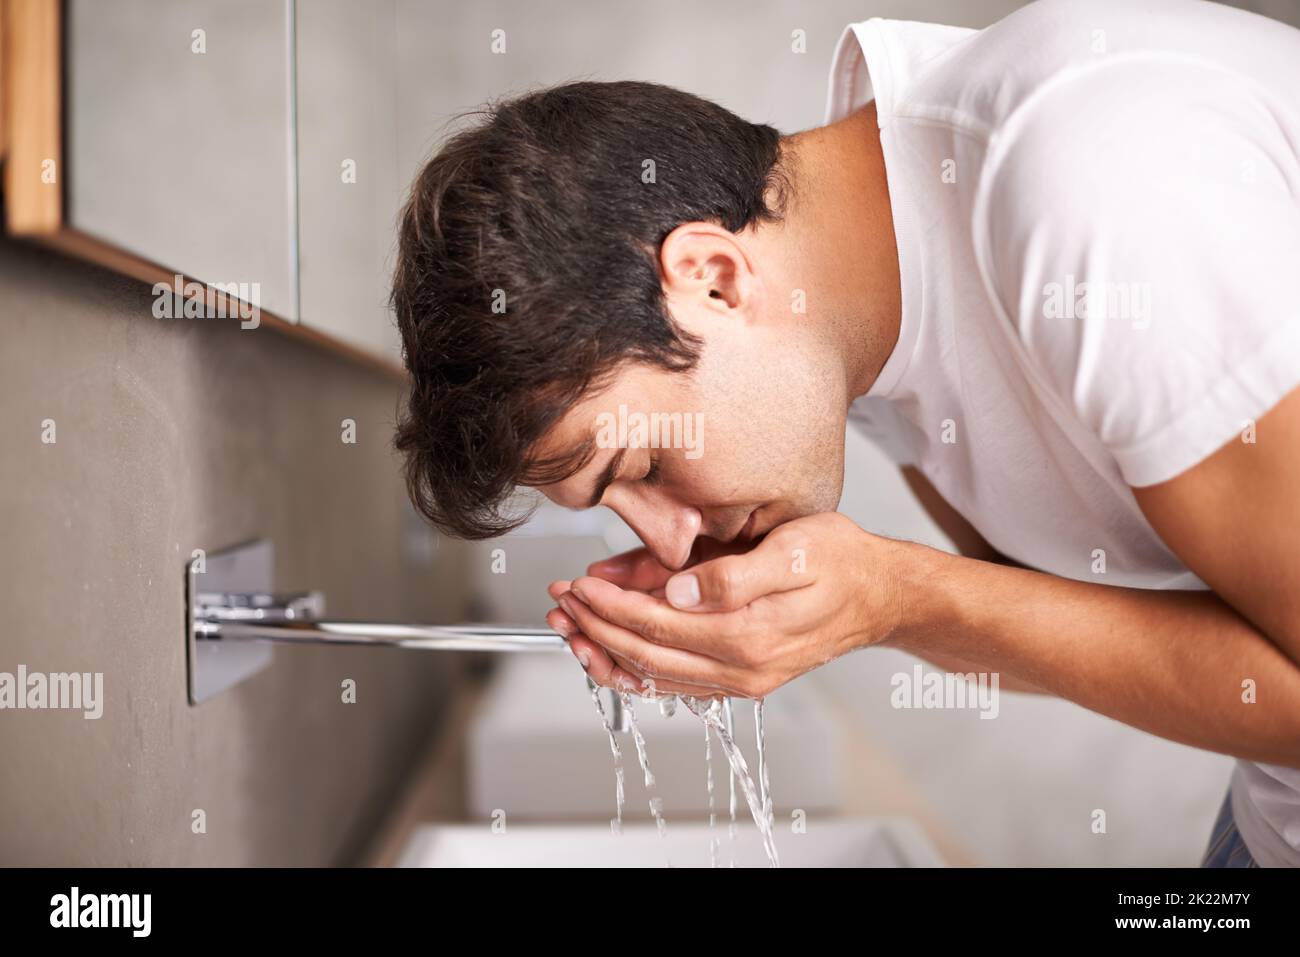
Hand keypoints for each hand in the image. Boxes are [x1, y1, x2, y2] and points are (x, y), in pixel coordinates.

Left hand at [545, 513, 904, 698]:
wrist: (881, 594)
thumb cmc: (840, 560)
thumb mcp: (791, 550)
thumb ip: (732, 575)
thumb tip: (678, 592)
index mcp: (748, 634)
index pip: (656, 625)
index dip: (609, 605)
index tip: (577, 584)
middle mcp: (742, 668)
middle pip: (646, 656)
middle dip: (594, 629)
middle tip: (558, 604)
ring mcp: (742, 679)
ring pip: (655, 678)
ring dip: (606, 655)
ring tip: (569, 631)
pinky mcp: (743, 678)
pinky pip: (676, 685)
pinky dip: (636, 673)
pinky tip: (612, 657)